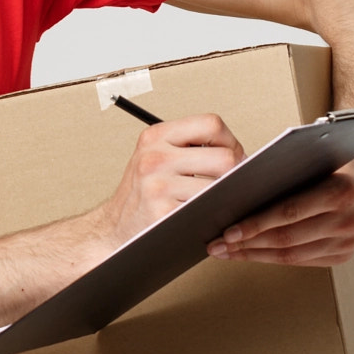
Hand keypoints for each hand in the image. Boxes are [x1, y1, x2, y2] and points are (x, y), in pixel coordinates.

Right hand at [96, 114, 244, 250]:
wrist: (113, 228)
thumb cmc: (143, 193)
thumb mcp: (156, 156)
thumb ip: (189, 146)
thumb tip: (240, 153)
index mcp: (155, 136)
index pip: (211, 124)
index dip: (231, 141)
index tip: (233, 156)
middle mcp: (154, 158)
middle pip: (223, 158)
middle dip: (236, 173)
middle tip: (232, 184)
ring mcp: (157, 186)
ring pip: (219, 188)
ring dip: (225, 198)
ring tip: (216, 201)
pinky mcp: (163, 213)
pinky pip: (207, 211)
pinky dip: (213, 216)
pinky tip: (204, 216)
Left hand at [207, 136, 353, 265]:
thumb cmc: (329, 160)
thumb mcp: (307, 159)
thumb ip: (279, 177)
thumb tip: (234, 198)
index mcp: (343, 191)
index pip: (289, 213)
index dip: (255, 225)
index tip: (226, 231)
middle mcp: (350, 220)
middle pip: (287, 240)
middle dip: (247, 244)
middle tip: (217, 245)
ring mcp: (349, 241)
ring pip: (291, 256)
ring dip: (254, 255)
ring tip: (227, 251)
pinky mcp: (343, 254)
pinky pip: (301, 261)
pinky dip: (271, 258)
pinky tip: (250, 253)